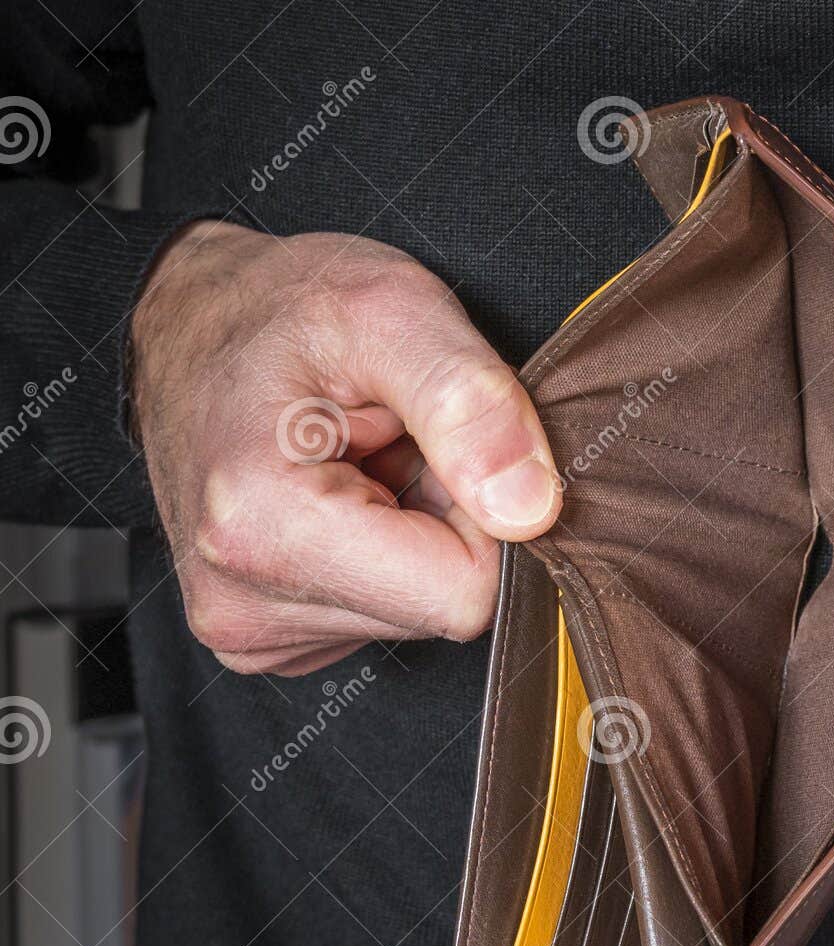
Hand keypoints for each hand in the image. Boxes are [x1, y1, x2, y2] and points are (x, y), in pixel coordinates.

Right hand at [131, 220, 560, 676]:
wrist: (191, 321)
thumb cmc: (283, 306)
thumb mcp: (392, 308)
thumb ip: (470, 401)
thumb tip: (531, 511)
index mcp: (264, 527)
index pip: (462, 593)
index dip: (481, 514)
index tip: (437, 443)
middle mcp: (243, 603)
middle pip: (439, 609)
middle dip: (445, 521)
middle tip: (395, 441)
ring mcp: (248, 631)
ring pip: (415, 615)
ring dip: (415, 533)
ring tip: (362, 457)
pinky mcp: (265, 639)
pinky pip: (379, 615)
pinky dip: (384, 553)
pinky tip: (343, 491)